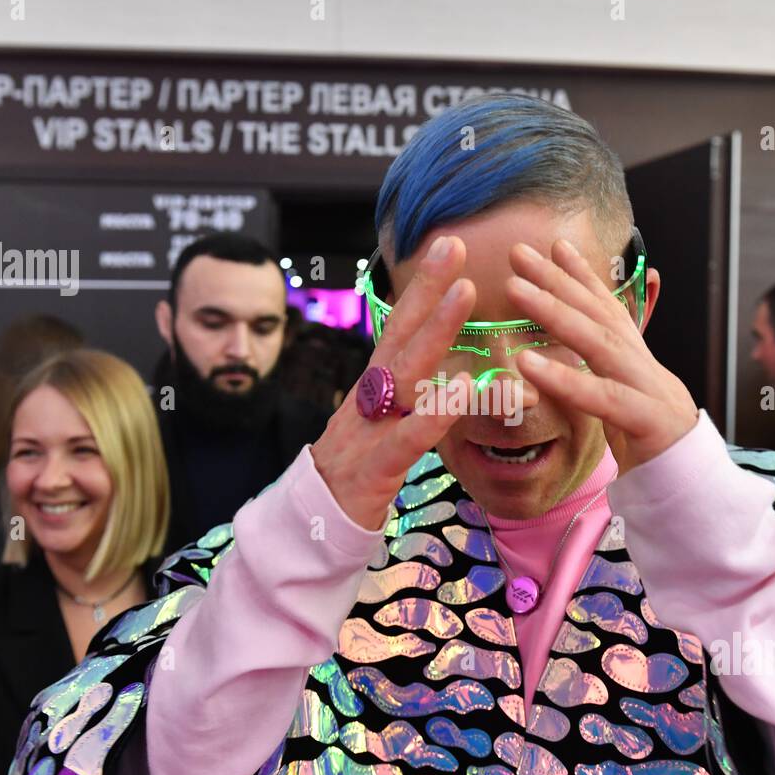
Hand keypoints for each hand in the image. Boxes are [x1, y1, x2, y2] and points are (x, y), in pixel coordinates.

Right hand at [313, 236, 479, 529]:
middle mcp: (368, 399)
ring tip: (465, 292)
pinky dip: (434, 412)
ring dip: (435, 329)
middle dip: (426, 288)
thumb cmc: (352, 476)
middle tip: (453, 244)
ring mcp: (368, 429)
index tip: (447, 247)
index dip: (422, 287)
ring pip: (404, 373)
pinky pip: (407, 437)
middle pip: (398, 335)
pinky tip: (461, 390)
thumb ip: (408, 398)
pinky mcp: (374, 467)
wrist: (309, 530)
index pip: (398, 329)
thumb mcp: (382, 428)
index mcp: (373, 389)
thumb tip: (447, 370)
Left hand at [507, 238, 699, 472]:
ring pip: (601, 345)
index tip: (555, 245)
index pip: (609, 310)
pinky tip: (528, 364)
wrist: (694, 491)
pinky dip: (565, 379)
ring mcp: (650, 391)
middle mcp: (645, 367)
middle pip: (599, 315)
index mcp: (637, 362)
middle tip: (519, 252)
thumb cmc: (652, 449)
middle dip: (558, 280)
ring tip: (516, 291)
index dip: (583, 276)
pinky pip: (603, 399)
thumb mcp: (622, 404)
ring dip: (556, 313)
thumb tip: (576, 352)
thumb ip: (603, 375)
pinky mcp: (649, 423)